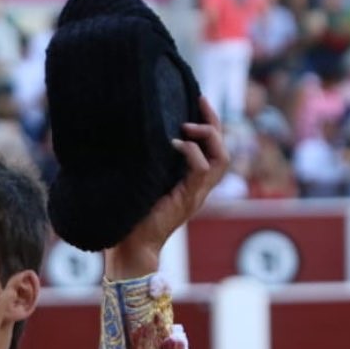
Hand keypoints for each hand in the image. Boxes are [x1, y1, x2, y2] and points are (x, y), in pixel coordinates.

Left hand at [105, 96, 229, 278]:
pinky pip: (203, 170)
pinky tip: (175, 143)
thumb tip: (129, 133)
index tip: (196, 101)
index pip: (211, 149)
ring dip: (208, 135)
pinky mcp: (188, 200)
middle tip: (200, 100)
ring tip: (189, 124)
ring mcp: (196, 194)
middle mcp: (198, 188)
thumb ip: (144, 162)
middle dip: (214, 122)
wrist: (128, 248)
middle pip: (222, 149)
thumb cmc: (127, 216)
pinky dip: (192, 153)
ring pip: (221, 158)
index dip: (208, 125)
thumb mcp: (139, 182)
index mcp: (189, 183)